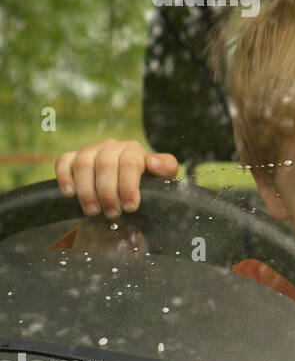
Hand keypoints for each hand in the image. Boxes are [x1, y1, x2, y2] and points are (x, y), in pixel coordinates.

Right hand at [54, 139, 177, 219]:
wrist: (124, 190)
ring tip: (93, 211)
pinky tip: (70, 194)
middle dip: (108, 193)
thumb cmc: (145, 184)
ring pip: (83, 165)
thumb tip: (153, 163)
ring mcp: (90, 150)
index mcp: (134, 150)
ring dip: (86, 191)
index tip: (130, 207)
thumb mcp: (160, 178)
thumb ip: (165, 168)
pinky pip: (63, 162)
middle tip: (112, 214)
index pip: (130, 164)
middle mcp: (112, 147)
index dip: (129, 187)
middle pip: (106, 166)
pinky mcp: (72, 157)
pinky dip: (64, 178)